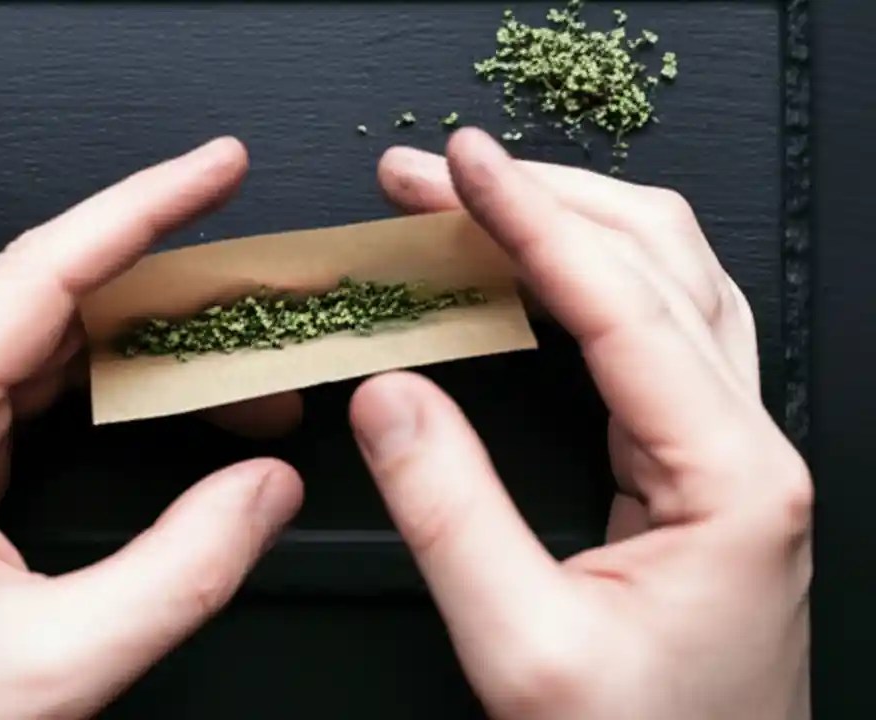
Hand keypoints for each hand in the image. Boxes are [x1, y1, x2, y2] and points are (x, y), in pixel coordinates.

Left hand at [0, 138, 304, 719]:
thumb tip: (264, 490)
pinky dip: (89, 390)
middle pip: (50, 301)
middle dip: (170, 298)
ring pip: (32, 345)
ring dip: (136, 351)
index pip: (49, 268)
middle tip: (262, 302)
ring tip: (232, 368)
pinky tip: (151, 405)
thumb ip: (184, 570)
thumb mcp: (52, 662)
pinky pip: (7, 390)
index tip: (220, 168)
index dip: (150, 206)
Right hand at [351, 130, 810, 719]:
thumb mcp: (524, 648)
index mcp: (731, 477)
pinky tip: (526, 274)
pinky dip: (583, 279)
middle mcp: (747, 447)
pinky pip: (652, 334)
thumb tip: (388, 394)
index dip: (529, 220)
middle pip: (663, 260)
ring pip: (669, 283)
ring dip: (572, 222)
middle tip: (434, 176)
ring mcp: (731, 454)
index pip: (621, 303)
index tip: (455, 167)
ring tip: (473, 201)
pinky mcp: (700, 471)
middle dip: (544, 196)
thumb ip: (450, 513)